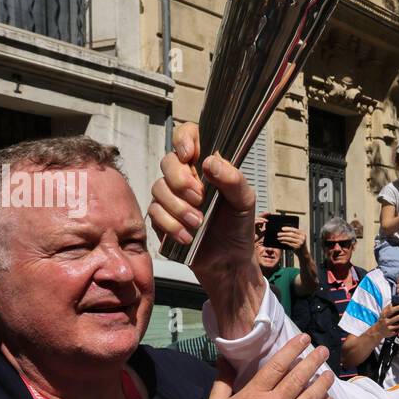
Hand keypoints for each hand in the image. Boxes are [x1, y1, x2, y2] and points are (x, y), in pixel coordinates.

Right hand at [149, 123, 254, 287]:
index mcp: (206, 167)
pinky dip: (171, 225)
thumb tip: (210, 162)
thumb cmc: (238, 227)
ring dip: (178, 208)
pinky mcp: (161, 219)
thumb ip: (233, 180)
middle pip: (168, 162)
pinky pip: (154, 213)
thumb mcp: (244, 202)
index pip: (189, 137)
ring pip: (158, 188)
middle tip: (200, 198)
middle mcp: (186, 177)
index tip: (189, 155)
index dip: (184, 139)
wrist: (229, 261)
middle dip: (181, 180)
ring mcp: (171, 198)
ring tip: (199, 223)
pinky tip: (187, 236)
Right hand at [193, 335, 333, 398]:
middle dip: (313, 361)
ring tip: (330, 373)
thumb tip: (224, 358)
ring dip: (323, 384)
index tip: (303, 339)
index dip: (293, 349)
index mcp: (252, 396)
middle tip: (323, 350)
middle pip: (299, 379)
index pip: (278, 366)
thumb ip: (223, 380)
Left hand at [275, 225, 308, 255]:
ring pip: (290, 239)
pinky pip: (289, 243)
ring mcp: (300, 242)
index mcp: (303, 233)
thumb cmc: (299, 243)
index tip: (282, 228)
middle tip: (278, 234)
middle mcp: (302, 238)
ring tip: (278, 238)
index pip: (294, 229)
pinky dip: (284, 242)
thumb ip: (294, 234)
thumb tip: (284, 231)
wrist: (303, 253)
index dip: (288, 228)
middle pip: (291, 234)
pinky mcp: (297, 247)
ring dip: (283, 238)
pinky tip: (281, 241)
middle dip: (284, 234)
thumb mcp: (299, 237)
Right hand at [375, 303, 398, 340]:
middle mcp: (386, 321)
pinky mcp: (392, 332)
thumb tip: (395, 301)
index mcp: (384, 314)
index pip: (391, 310)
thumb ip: (388, 308)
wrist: (378, 331)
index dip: (398, 307)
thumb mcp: (383, 313)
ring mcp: (389, 327)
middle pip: (397, 318)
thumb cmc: (383, 319)